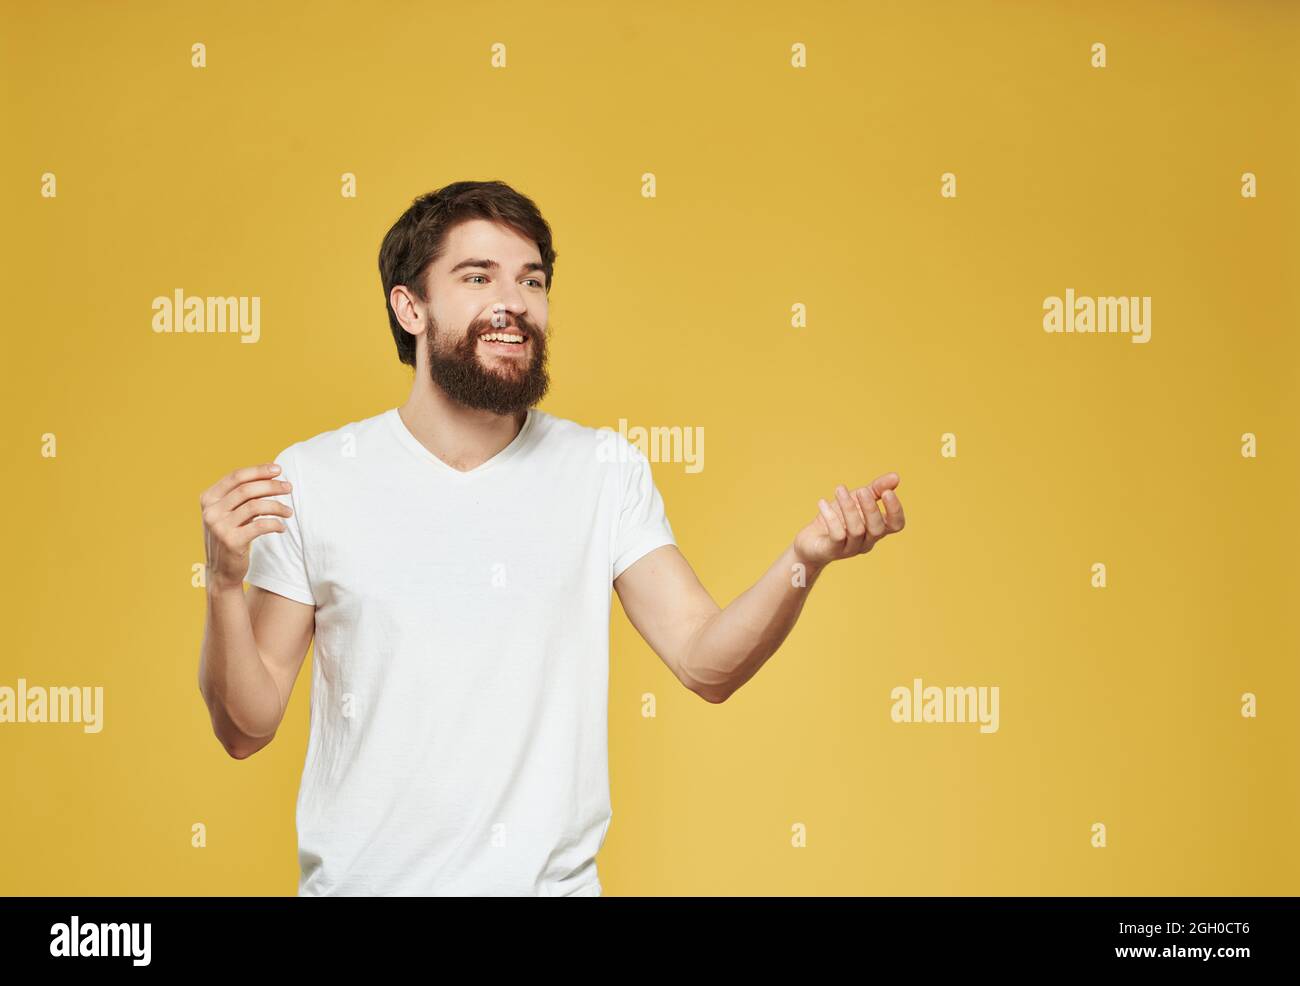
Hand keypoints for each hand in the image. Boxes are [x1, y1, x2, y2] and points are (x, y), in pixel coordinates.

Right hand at [200, 463, 294, 591]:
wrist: (221, 571)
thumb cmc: (231, 535)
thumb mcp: (230, 513)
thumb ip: (242, 495)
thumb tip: (271, 474)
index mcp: (208, 498)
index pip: (236, 476)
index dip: (258, 470)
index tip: (278, 469)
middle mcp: (211, 511)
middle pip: (247, 489)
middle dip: (272, 486)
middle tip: (289, 488)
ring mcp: (219, 526)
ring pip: (256, 506)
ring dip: (277, 506)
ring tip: (289, 511)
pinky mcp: (231, 541)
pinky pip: (261, 525)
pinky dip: (275, 524)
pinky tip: (281, 527)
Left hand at [792, 472, 904, 567]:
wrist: (811, 540)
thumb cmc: (838, 518)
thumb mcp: (857, 499)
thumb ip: (876, 489)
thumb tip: (896, 477)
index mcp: (877, 528)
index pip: (896, 524)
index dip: (895, 510)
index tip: (888, 492)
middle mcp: (867, 541)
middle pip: (878, 529)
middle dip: (870, 508)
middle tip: (861, 491)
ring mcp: (851, 548)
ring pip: (857, 530)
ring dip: (849, 508)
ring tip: (839, 489)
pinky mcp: (833, 550)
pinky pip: (837, 535)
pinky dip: (830, 517)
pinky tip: (822, 502)